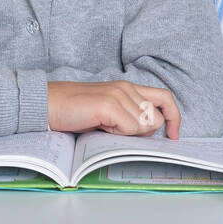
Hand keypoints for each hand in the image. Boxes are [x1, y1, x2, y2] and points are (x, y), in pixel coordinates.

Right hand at [47, 81, 180, 138]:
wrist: (48, 105)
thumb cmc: (75, 112)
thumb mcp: (109, 113)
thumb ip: (129, 116)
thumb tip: (149, 131)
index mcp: (128, 88)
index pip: (165, 98)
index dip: (174, 117)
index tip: (173, 135)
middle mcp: (127, 88)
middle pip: (156, 118)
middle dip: (142, 132)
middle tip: (117, 131)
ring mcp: (118, 95)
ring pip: (145, 125)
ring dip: (127, 133)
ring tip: (105, 125)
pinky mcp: (109, 105)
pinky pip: (129, 128)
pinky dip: (117, 134)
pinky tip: (100, 126)